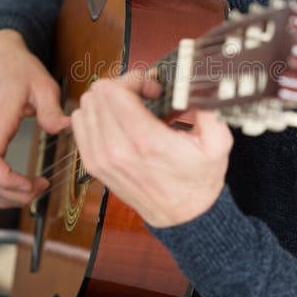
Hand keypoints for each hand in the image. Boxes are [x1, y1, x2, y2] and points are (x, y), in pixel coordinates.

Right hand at [0, 29, 69, 207]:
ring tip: (34, 190)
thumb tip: (65, 127)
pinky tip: (21, 186)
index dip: (7, 180)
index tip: (31, 184)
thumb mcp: (42, 84)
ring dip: (6, 197)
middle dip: (13, 195)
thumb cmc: (18, 71)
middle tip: (41, 189)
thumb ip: (52, 109)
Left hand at [70, 70, 232, 227]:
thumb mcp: (217, 142)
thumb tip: (190, 86)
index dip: (135, 80)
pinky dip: (95, 115)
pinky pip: (79, 124)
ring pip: (85, 106)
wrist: (183, 216)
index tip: (152, 89)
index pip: (114, 91)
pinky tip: (116, 122)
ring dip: (107, 101)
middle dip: (122, 87)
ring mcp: (101, 159)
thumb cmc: (198, 179)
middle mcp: (117, 150)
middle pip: (97, 95)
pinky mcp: (94, 165)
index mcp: (146, 141)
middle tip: (143, 97)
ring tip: (130, 110)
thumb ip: (207, 108)